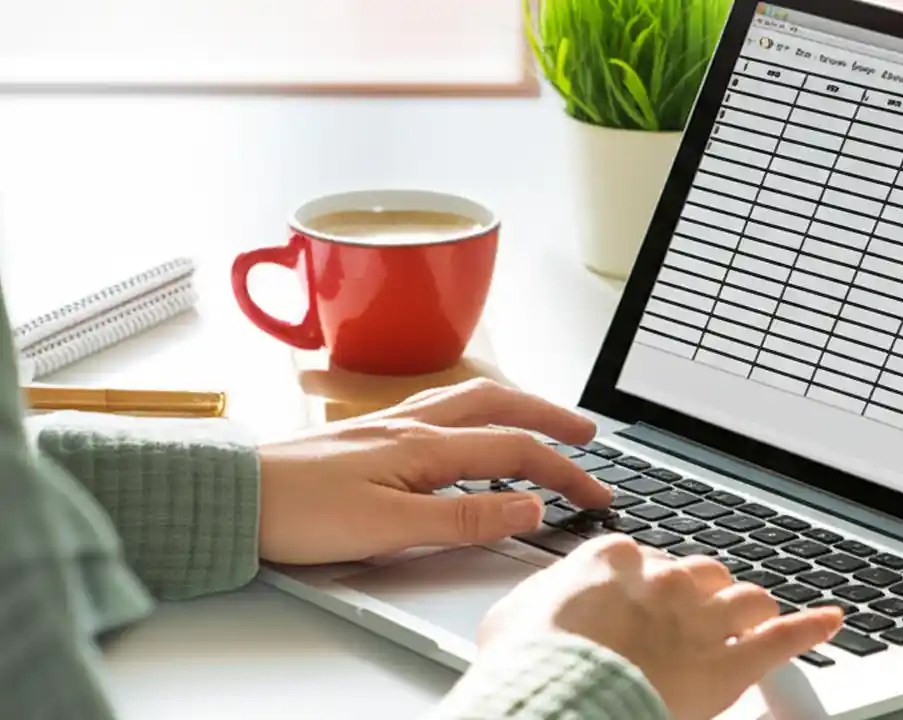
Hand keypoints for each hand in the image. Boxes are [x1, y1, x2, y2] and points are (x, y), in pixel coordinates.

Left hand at [256, 379, 611, 563]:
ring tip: (543, 418)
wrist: (230, 494)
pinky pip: (442, 407)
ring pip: (471, 399)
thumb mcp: (388, 527)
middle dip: (551, 416)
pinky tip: (469, 424)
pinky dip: (477, 408)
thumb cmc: (297, 512)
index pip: (515, 451)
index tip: (594, 493)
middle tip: (588, 434)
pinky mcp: (371, 433)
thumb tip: (529, 507)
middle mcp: (413, 424)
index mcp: (425, 446)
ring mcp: (391, 423)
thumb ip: (463, 516)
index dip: (563, 472)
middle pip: (501, 406)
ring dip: (517, 405)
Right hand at [478, 534, 843, 719]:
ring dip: (749, 610)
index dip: (651, 585)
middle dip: (704, 593)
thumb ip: (543, 595)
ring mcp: (704, 621)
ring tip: (751, 622)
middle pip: (704, 575)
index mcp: (616, 562)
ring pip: (746, 599)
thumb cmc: (530, 665)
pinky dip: (811, 628)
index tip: (646, 601)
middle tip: (693, 617)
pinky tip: (831, 620)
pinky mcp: (730, 665)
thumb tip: (549, 595)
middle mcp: (667, 583)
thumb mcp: (511, 616)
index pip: (649, 560)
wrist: (561, 703)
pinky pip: (785, 640)